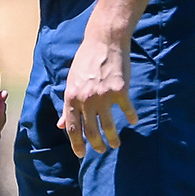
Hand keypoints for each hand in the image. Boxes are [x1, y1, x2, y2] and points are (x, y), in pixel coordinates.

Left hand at [59, 27, 136, 154]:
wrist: (104, 41)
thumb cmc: (86, 61)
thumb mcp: (71, 82)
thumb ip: (68, 105)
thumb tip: (60, 125)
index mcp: (72, 97)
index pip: (72, 128)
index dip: (76, 144)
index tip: (81, 154)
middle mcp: (86, 99)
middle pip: (90, 131)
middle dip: (96, 144)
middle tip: (101, 150)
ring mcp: (103, 96)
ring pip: (108, 126)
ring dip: (113, 138)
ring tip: (116, 144)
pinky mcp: (120, 90)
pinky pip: (126, 110)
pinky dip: (131, 117)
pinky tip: (134, 121)